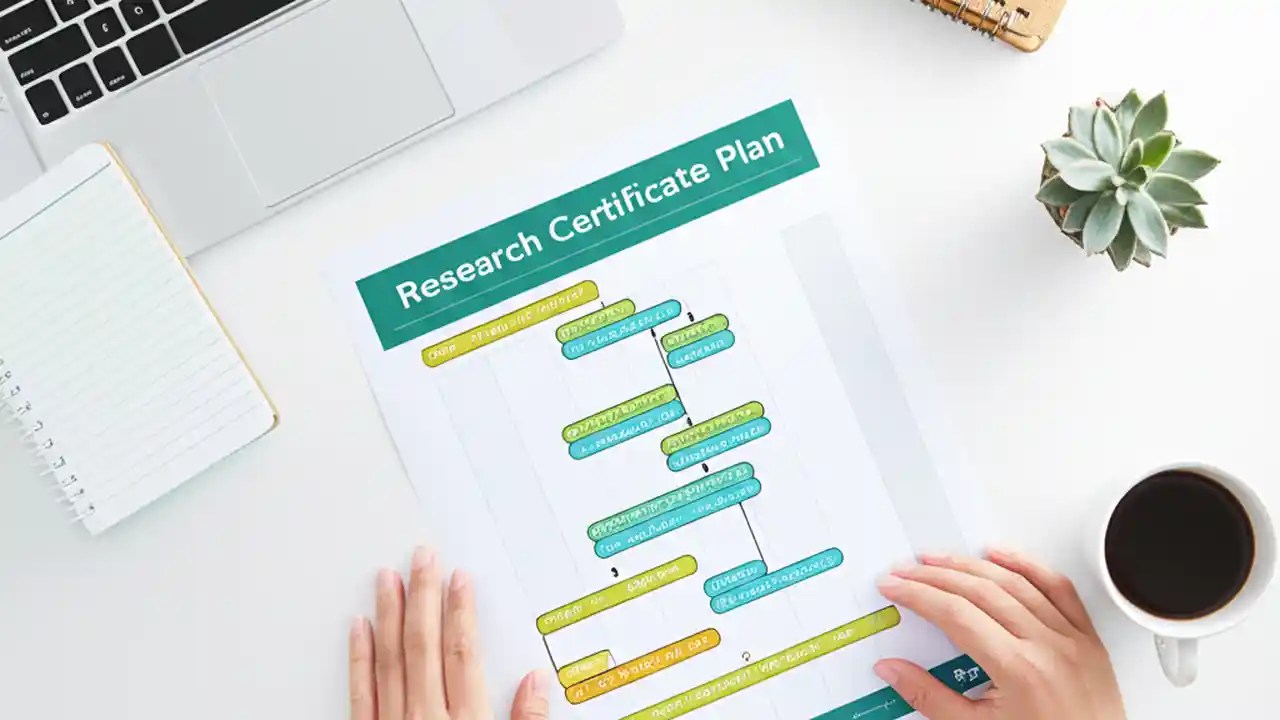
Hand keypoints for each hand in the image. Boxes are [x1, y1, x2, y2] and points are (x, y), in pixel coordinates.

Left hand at [350, 546, 548, 719]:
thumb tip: (537, 683)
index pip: (462, 652)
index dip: (461, 611)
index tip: (459, 579)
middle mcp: (426, 717)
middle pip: (423, 644)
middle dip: (423, 595)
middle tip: (423, 559)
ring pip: (390, 659)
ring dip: (389, 613)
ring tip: (388, 579)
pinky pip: (361, 692)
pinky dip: (359, 657)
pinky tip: (359, 627)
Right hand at [876, 548, 1125, 719]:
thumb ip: (930, 698)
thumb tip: (892, 669)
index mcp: (1019, 670)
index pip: (956, 615)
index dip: (919, 595)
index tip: (895, 586)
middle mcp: (1047, 646)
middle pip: (980, 591)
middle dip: (936, 576)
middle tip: (907, 570)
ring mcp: (1070, 638)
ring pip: (1015, 582)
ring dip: (971, 564)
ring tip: (941, 558)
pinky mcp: (1087, 638)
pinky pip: (1058, 587)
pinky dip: (1027, 565)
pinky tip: (1002, 554)